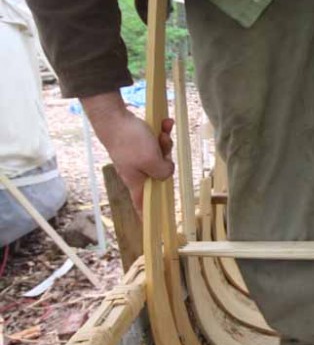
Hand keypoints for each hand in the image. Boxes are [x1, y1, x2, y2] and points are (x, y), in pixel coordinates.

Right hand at [81, 92, 173, 215]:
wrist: (114, 117)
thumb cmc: (130, 141)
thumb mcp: (151, 161)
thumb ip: (163, 172)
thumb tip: (168, 172)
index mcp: (136, 182)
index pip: (141, 205)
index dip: (147, 216)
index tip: (151, 227)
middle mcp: (137, 171)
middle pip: (159, 173)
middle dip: (166, 159)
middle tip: (163, 147)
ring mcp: (138, 156)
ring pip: (160, 155)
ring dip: (165, 142)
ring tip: (162, 132)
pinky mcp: (139, 142)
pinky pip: (156, 140)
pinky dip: (162, 131)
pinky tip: (166, 122)